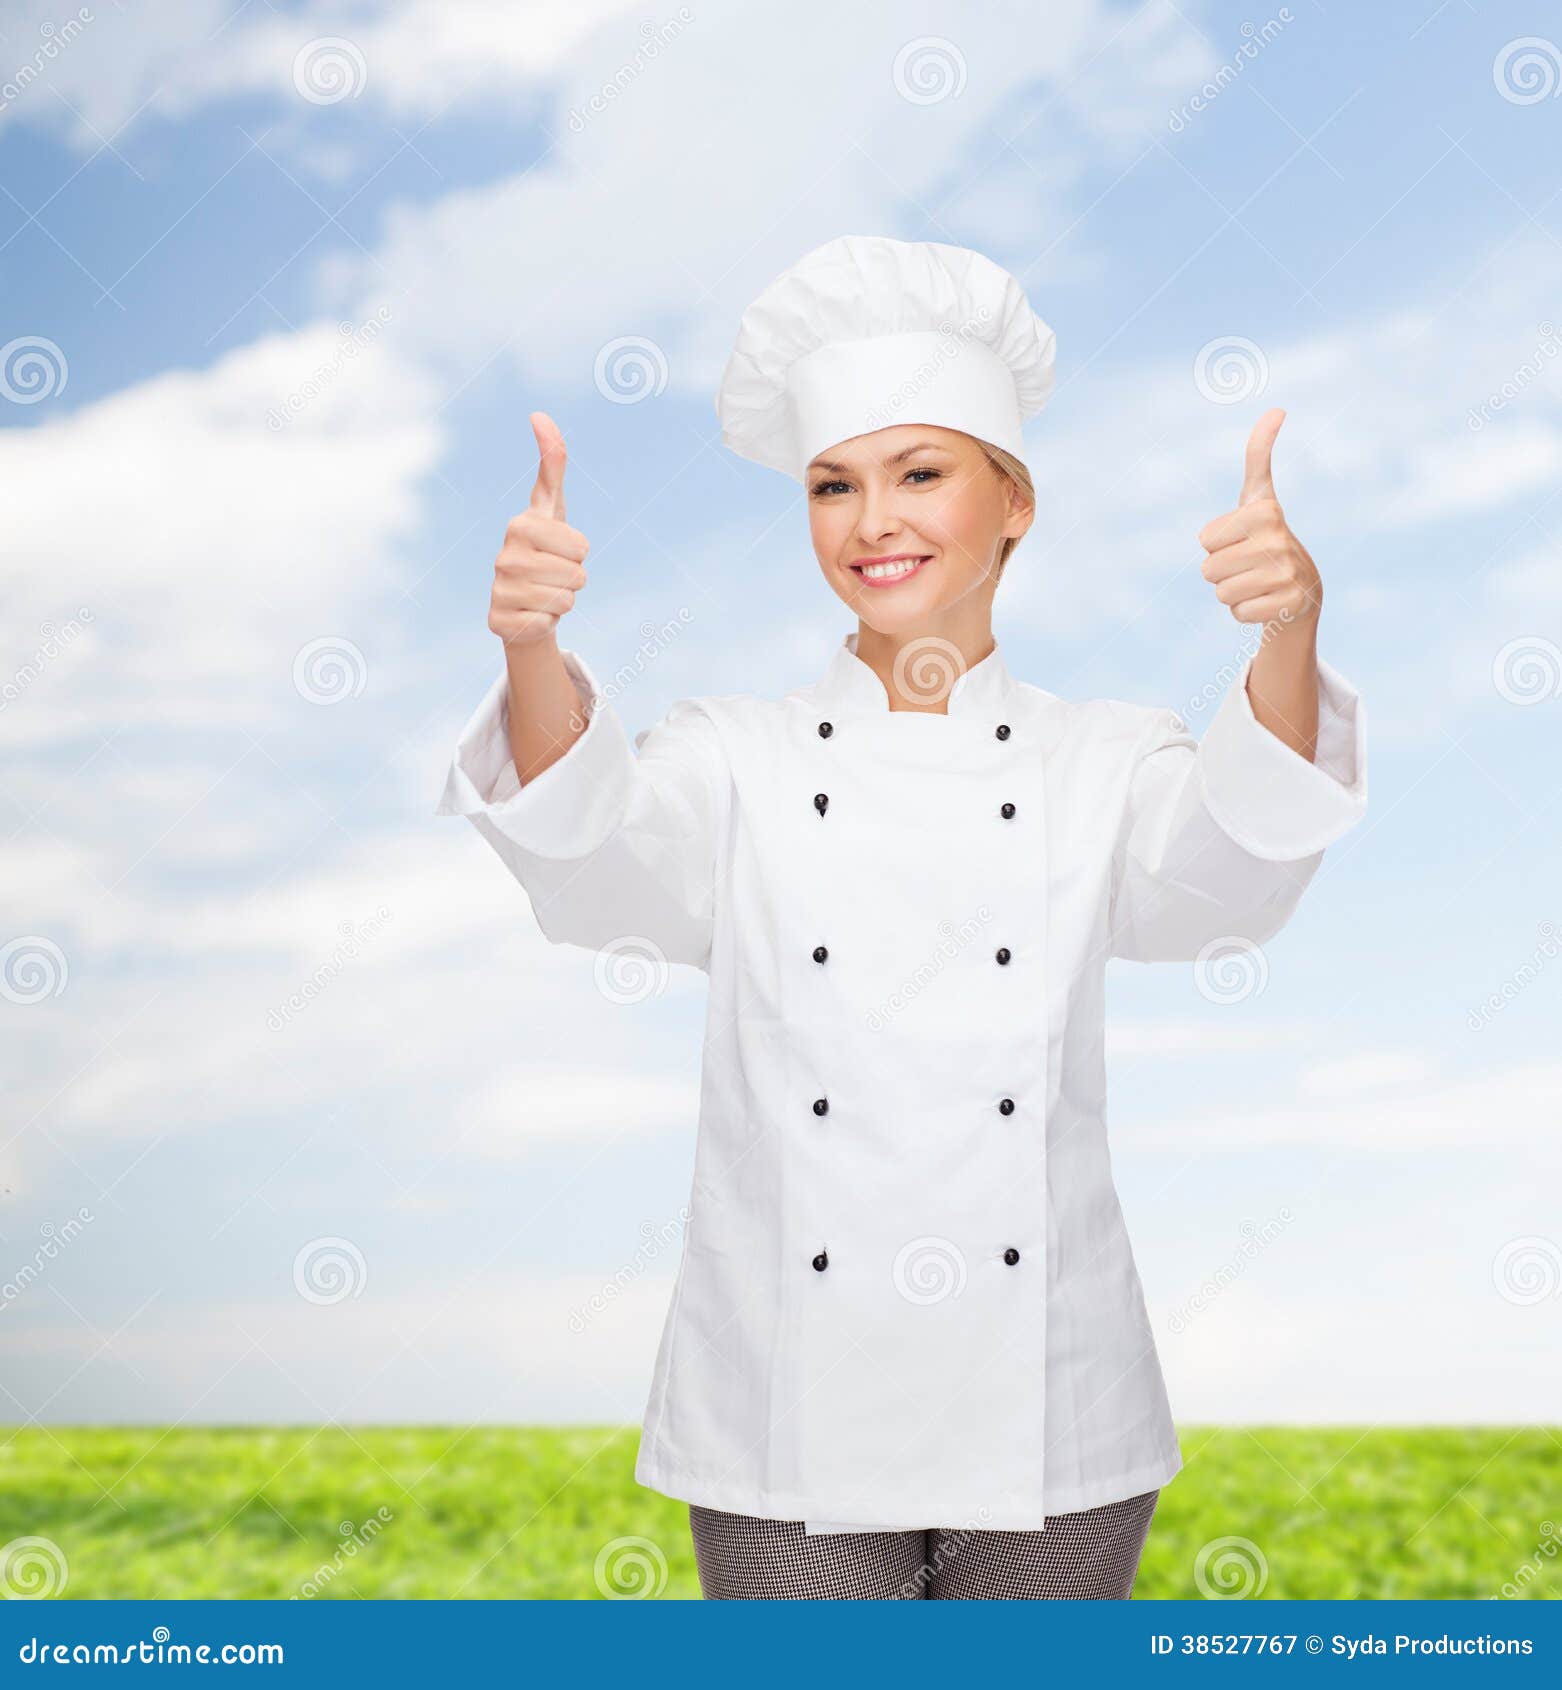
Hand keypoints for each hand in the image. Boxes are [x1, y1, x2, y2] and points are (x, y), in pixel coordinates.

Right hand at [489, 412, 589, 650]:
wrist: (521, 600)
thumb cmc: (543, 547)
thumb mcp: (551, 507)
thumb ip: (552, 463)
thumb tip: (539, 414)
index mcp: (520, 525)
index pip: (581, 546)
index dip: (579, 551)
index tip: (559, 547)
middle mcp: (504, 556)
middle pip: (577, 575)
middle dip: (574, 579)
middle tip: (553, 574)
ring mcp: (499, 590)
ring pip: (566, 601)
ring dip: (563, 600)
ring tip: (543, 592)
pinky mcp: (499, 622)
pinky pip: (548, 624)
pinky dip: (547, 622)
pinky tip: (531, 613)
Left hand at [1196, 408, 1320, 635]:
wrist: (1302, 589)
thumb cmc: (1267, 537)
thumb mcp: (1258, 496)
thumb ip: (1259, 454)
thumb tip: (1277, 409)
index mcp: (1265, 511)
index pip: (1204, 539)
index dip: (1216, 544)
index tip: (1243, 539)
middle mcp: (1279, 540)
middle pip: (1209, 569)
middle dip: (1222, 571)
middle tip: (1249, 566)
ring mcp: (1286, 573)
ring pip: (1222, 593)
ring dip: (1232, 593)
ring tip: (1257, 582)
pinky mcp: (1288, 604)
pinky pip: (1238, 614)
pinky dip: (1246, 612)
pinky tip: (1266, 601)